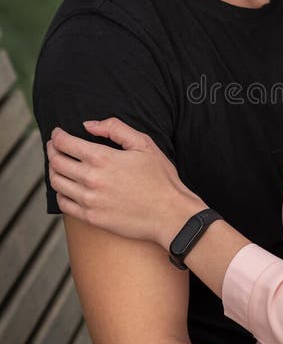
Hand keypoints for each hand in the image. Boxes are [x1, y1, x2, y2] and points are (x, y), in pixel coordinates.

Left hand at [47, 119, 202, 247]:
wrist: (170, 214)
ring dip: (53, 171)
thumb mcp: (144, 144)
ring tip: (58, 165)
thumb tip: (88, 125)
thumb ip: (115, 128)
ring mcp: (89, 200)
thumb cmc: (160, 178)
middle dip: (52, 150)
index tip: (57, 134)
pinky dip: (60, 193)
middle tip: (54, 147)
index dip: (57, 136)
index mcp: (102, 158)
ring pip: (56, 183)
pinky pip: (64, 204)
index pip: (64, 143)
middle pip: (56, 162)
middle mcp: (90, 179)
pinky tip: (67, 187)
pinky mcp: (91, 218)